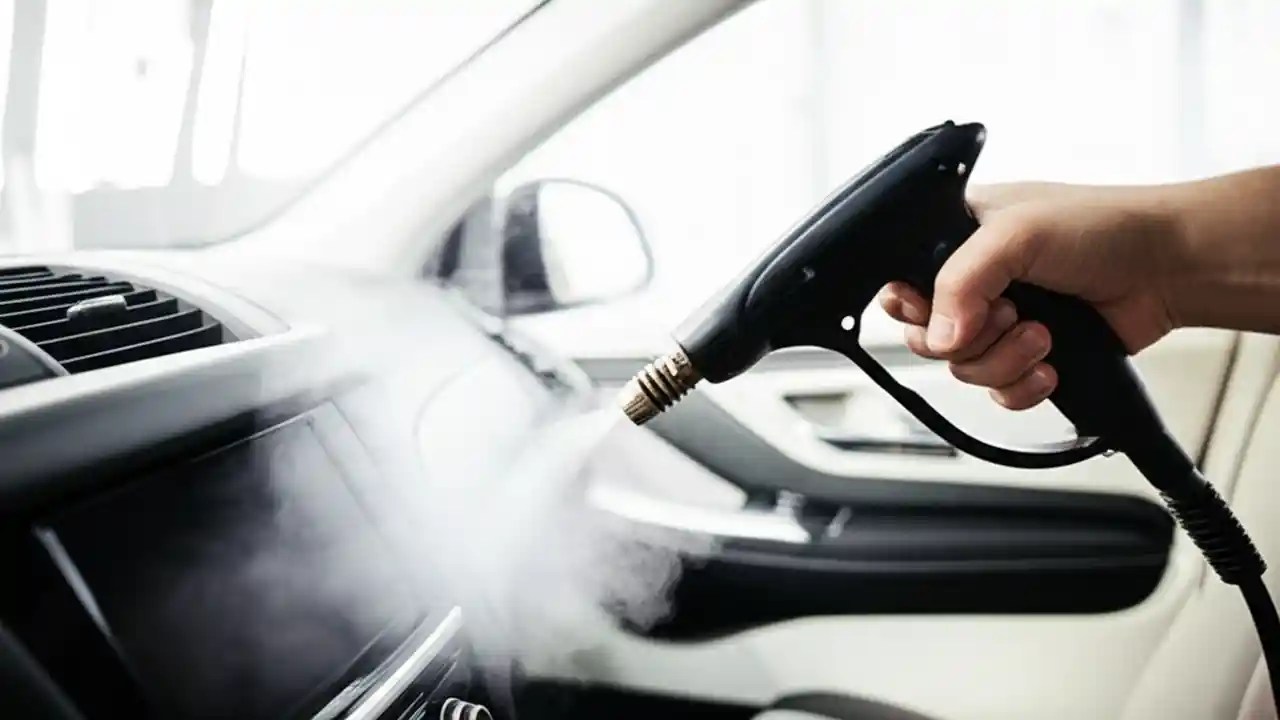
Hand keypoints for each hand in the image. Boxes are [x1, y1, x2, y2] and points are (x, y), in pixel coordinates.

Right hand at [878, 182, 1181, 409]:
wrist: (1170, 267)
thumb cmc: (1103, 225)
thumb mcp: (1016, 234)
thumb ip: (961, 281)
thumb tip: (938, 337)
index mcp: (956, 238)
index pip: (901, 283)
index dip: (911, 306)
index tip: (934, 310)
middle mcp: (974, 282)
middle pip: (927, 337)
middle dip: (968, 337)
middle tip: (1006, 314)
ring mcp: (1001, 323)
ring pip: (963, 369)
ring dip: (1004, 360)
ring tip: (1044, 334)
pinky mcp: (1029, 358)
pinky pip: (999, 393)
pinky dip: (1022, 387)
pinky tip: (1052, 364)